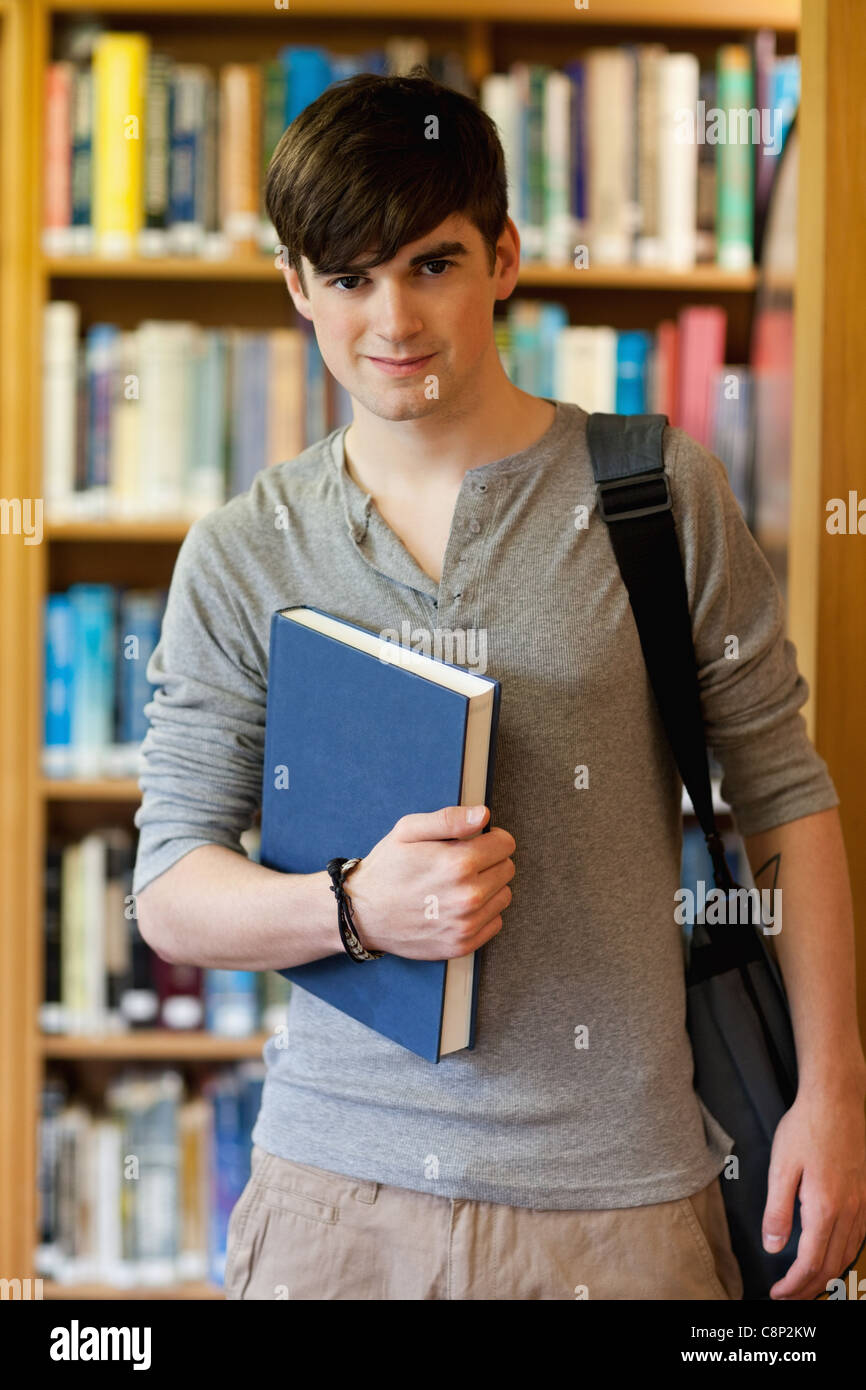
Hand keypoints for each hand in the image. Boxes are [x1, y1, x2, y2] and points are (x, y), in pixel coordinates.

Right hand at [345, 804, 515, 961]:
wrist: (362, 914)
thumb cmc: (386, 868)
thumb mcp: (408, 831)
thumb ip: (449, 820)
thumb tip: (484, 815)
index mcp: (458, 863)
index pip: (505, 844)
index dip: (490, 838)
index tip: (475, 841)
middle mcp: (468, 896)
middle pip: (507, 869)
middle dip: (490, 861)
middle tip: (461, 864)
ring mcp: (466, 924)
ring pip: (504, 896)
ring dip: (488, 888)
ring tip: (457, 886)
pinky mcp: (463, 944)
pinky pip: (495, 922)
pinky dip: (483, 913)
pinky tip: (458, 907)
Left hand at [762, 1082, 865, 1298]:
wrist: (837, 1099)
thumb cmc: (807, 1127)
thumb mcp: (781, 1167)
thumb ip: (777, 1210)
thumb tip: (773, 1247)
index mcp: (824, 1208)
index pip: (810, 1263)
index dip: (793, 1285)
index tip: (777, 1293)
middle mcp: (848, 1211)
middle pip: (831, 1266)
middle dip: (809, 1288)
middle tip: (789, 1297)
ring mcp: (862, 1203)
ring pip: (848, 1254)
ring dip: (827, 1275)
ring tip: (806, 1283)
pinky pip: (858, 1237)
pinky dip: (843, 1255)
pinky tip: (831, 1253)